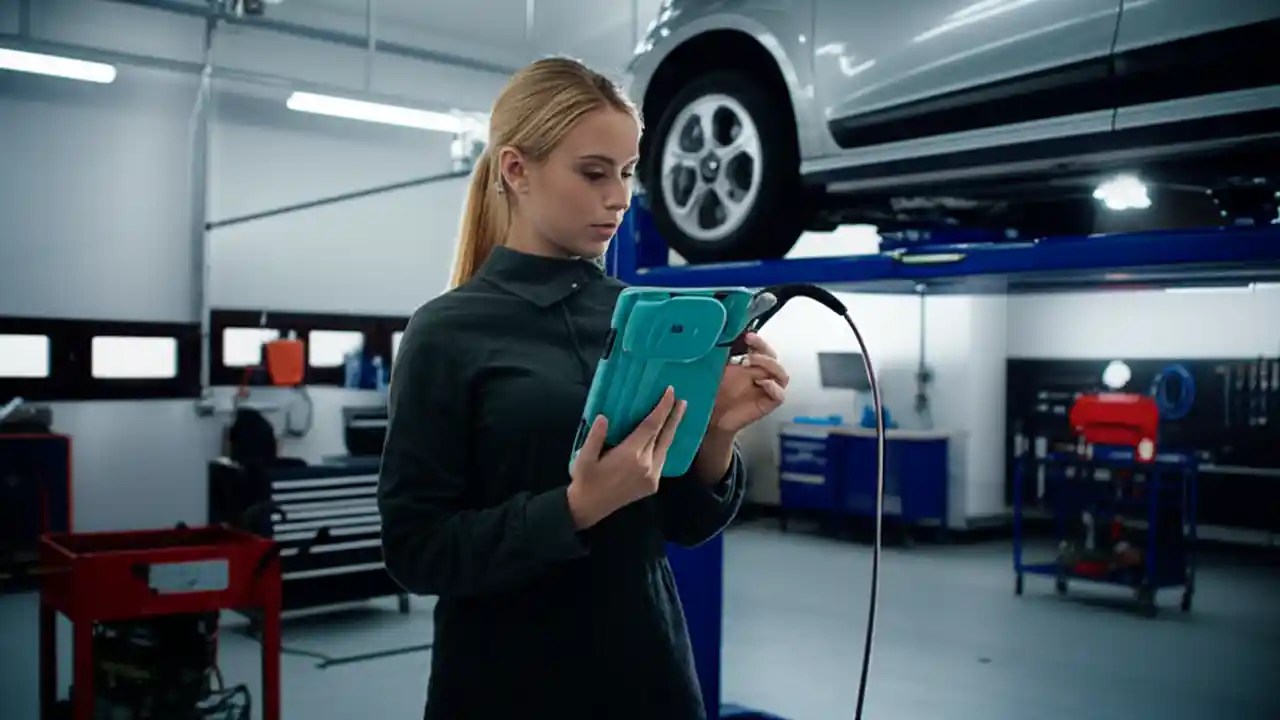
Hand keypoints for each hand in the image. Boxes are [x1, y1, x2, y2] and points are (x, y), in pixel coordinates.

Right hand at [567, 386, 687, 528]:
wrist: (590, 508)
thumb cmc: (585, 479)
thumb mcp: (583, 457)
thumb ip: (595, 437)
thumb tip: (604, 417)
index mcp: (630, 455)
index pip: (651, 426)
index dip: (662, 408)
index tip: (670, 392)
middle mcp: (646, 465)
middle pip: (664, 436)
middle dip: (674, 416)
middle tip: (683, 400)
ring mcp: (652, 477)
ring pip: (666, 448)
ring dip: (672, 431)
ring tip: (677, 415)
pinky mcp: (653, 485)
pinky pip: (662, 460)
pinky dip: (665, 446)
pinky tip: (664, 438)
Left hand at [710, 333, 788, 434]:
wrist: (712, 418)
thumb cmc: (715, 393)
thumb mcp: (719, 369)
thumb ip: (727, 355)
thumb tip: (727, 336)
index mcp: (752, 365)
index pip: (762, 349)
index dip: (758, 342)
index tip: (748, 336)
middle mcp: (762, 375)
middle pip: (774, 359)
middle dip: (764, 350)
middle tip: (749, 349)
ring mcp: (766, 390)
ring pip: (781, 375)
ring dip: (769, 365)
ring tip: (751, 363)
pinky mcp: (767, 405)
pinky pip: (779, 395)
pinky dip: (774, 388)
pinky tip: (763, 383)